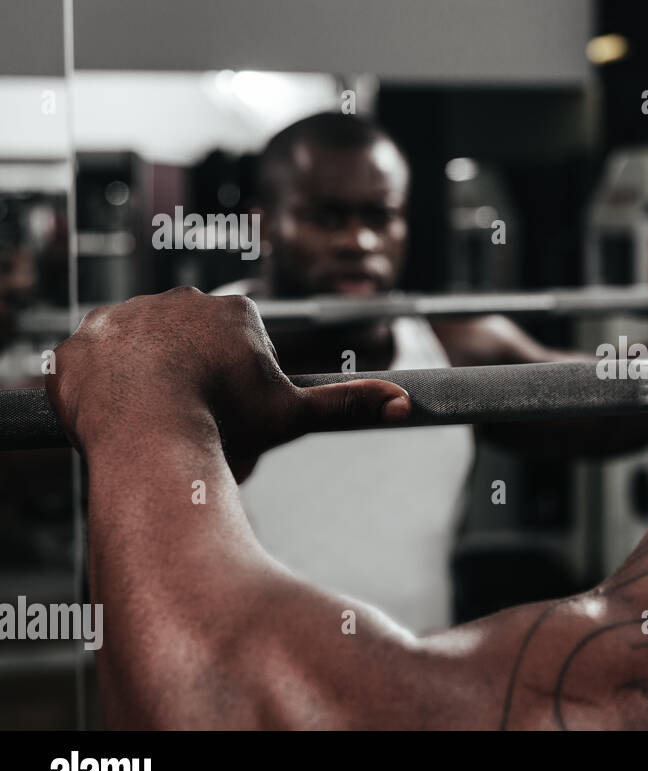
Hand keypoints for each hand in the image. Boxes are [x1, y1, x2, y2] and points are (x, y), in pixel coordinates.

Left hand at [45, 287, 410, 479]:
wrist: (150, 433)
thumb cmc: (226, 424)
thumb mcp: (292, 415)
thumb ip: (347, 404)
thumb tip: (405, 402)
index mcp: (234, 312)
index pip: (236, 342)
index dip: (234, 382)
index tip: (226, 411)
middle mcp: (179, 300)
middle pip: (188, 341)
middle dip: (189, 376)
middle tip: (191, 419)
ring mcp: (127, 315)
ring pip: (139, 349)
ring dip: (144, 377)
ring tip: (152, 420)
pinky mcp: (82, 338)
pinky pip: (90, 359)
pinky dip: (98, 383)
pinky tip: (112, 412)